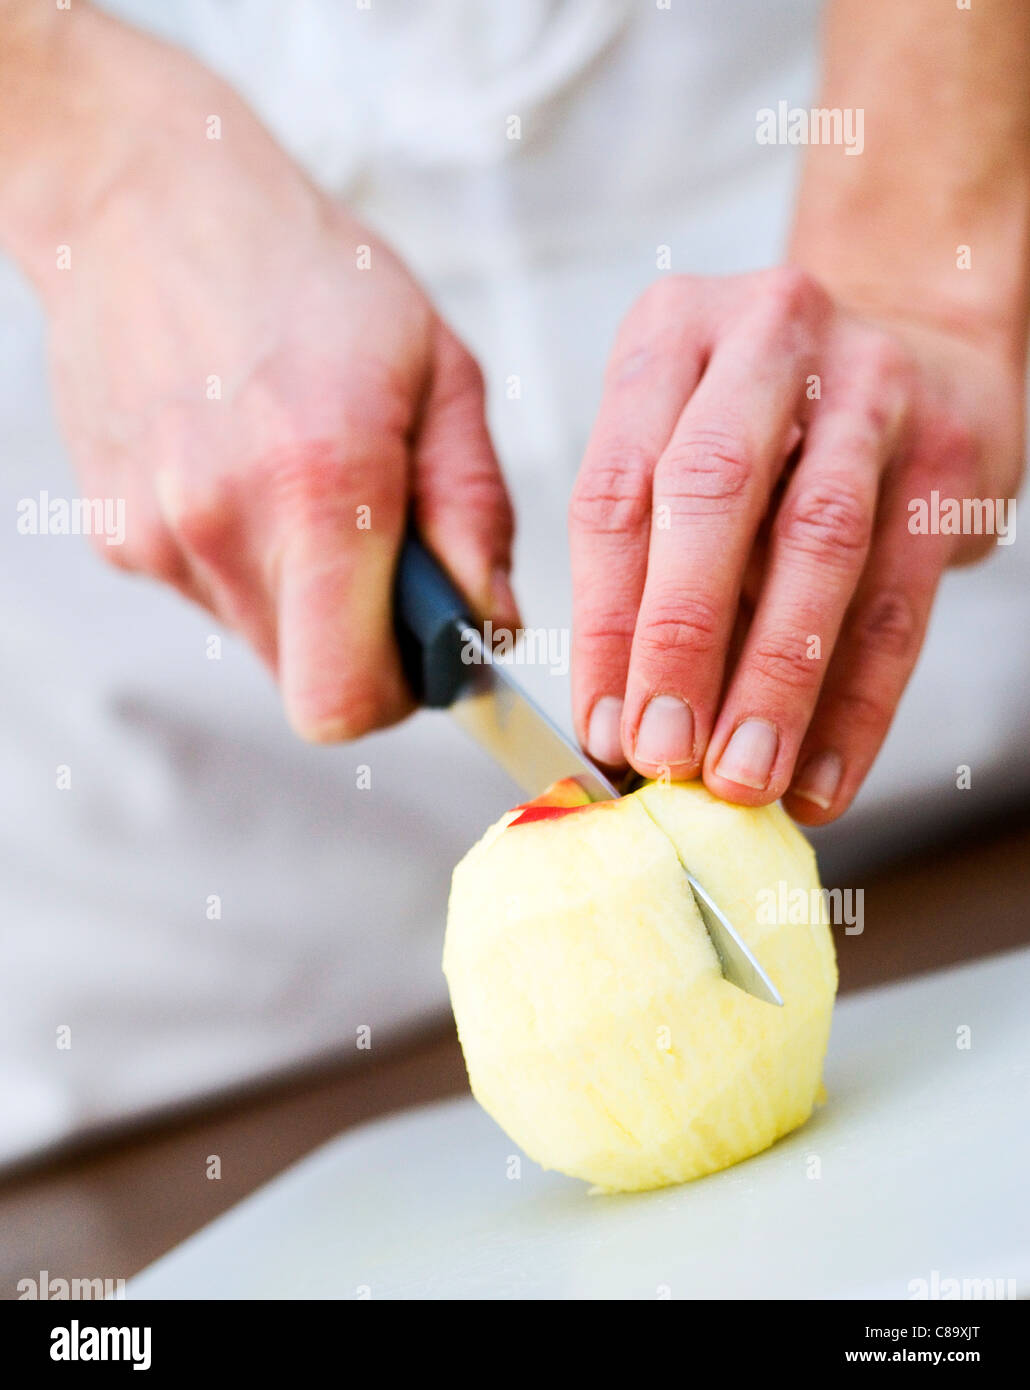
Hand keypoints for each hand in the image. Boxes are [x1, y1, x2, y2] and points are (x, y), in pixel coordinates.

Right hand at [23, 12, 516, 740]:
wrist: (147, 201)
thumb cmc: (314, 274)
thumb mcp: (439, 369)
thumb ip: (475, 510)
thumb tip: (490, 623)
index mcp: (321, 483)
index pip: (346, 700)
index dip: (401, 695)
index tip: (430, 649)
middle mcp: (220, 523)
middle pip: (306, 684)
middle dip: (362, 647)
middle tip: (384, 560)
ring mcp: (154, 533)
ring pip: (260, 641)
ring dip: (304, 599)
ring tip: (308, 488)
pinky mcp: (114, 533)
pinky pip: (210, 593)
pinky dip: (247, 561)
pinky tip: (249, 471)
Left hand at [570, 267, 1023, 821]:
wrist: (917, 347)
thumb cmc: (769, 424)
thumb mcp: (684, 446)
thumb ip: (649, 561)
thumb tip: (620, 723)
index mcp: (667, 335)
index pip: (617, 491)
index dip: (605, 621)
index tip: (600, 726)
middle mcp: (765, 339)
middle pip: (711, 492)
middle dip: (680, 638)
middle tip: (664, 751)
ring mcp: (866, 384)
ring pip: (817, 544)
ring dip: (775, 681)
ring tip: (743, 776)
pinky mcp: (945, 450)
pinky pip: (899, 595)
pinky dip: (858, 701)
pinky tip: (821, 775)